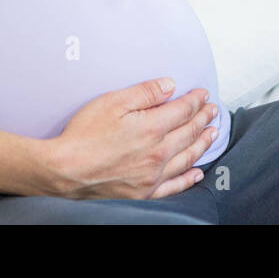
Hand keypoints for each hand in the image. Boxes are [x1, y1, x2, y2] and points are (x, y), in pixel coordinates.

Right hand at [40, 78, 219, 199]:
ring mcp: (153, 175)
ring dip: (202, 143)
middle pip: (188, 133)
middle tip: (212, 110)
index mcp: (152, 128)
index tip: (203, 94)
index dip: (195, 100)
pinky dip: (189, 178)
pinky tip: (197, 172)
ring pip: (187, 157)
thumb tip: (170, 85)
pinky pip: (175, 185)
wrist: (65, 170)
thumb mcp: (113, 102)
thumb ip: (145, 93)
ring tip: (212, 133)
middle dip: (203, 118)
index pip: (182, 111)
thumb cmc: (84, 135)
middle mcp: (158, 153)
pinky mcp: (145, 192)